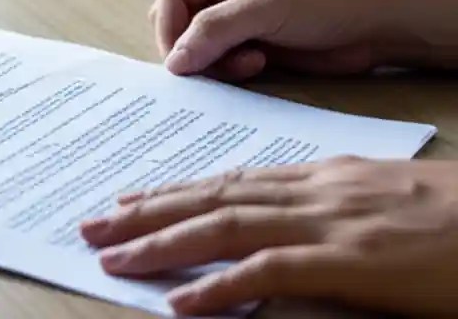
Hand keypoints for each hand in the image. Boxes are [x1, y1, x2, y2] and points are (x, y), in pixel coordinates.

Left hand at [79, 156, 457, 315]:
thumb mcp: (385, 201)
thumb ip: (329, 206)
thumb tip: (283, 224)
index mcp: (323, 176)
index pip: (230, 180)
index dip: (174, 191)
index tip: (129, 200)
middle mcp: (315, 191)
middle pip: (212, 197)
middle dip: (146, 212)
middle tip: (92, 225)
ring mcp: (330, 223)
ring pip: (223, 227)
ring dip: (160, 244)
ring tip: (111, 258)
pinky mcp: (350, 262)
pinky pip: (267, 273)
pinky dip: (218, 287)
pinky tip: (179, 302)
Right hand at [152, 0, 396, 79]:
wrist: (379, 25)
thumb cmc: (327, 0)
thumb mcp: (266, 8)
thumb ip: (214, 31)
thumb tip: (172, 63)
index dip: (171, 29)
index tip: (179, 64)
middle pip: (178, 21)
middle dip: (193, 47)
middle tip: (215, 66)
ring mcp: (234, 13)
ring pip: (196, 45)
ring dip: (216, 61)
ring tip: (250, 62)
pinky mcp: (248, 40)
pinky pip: (218, 60)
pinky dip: (230, 68)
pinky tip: (259, 63)